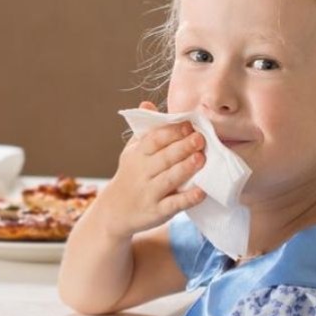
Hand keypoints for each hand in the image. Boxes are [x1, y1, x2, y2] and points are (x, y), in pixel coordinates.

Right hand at [96, 101, 206, 238]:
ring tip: (201, 158)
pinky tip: (201, 192)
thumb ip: (144, 131)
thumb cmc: (130, 176)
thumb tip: (147, 103)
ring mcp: (149, 193)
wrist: (114, 212)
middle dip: (182, 147)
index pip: (153, 140)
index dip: (171, 132)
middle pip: (163, 158)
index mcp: (137, 155)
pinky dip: (187, 198)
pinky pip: (173, 204)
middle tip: (200, 138)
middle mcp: (142, 173)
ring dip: (185, 169)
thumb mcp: (131, 152)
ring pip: (168, 179)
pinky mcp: (157, 212)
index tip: (188, 125)